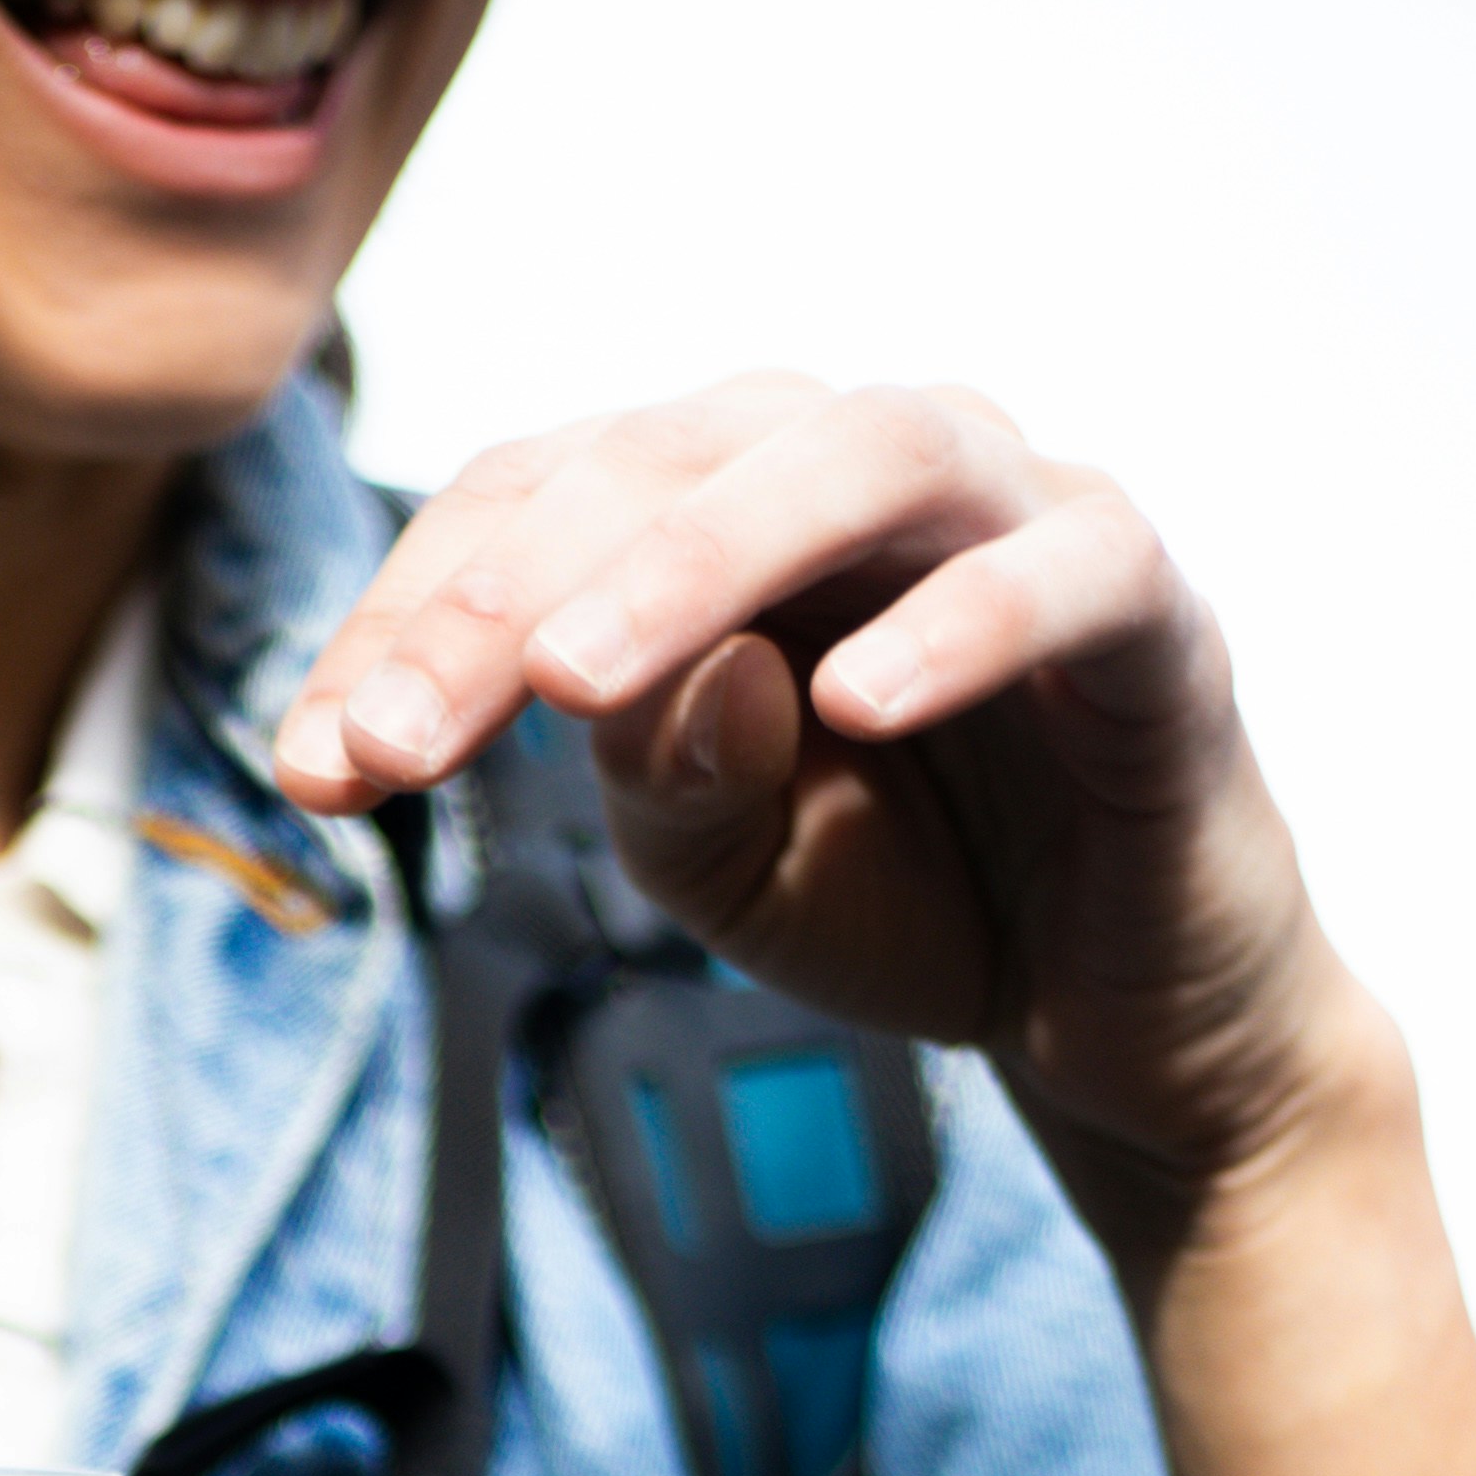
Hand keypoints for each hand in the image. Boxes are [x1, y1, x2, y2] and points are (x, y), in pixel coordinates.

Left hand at [275, 373, 1400, 1294]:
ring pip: (863, 452)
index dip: (416, 616)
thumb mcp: (726, 866)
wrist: (1114, 1023)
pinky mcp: (1158, 609)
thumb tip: (626, 680)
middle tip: (402, 735)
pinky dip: (960, 622)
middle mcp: (869, 469)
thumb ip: (658, 777)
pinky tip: (850, 703)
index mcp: (735, 507)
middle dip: (511, 594)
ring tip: (576, 677)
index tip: (317, 769)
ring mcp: (1024, 513)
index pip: (546, 496)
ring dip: (700, 557)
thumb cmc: (908, 897)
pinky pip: (1070, 567)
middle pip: (668, 453)